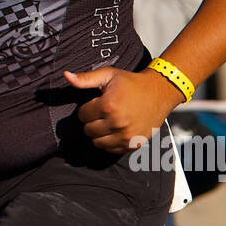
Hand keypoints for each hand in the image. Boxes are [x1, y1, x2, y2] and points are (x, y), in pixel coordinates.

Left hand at [63, 65, 182, 153]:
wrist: (159, 92)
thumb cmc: (131, 82)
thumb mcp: (108, 75)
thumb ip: (86, 78)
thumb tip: (66, 76)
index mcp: (108, 105)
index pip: (82, 115)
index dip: (87, 109)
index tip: (96, 104)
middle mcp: (117, 123)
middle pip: (88, 130)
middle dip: (91, 121)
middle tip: (102, 113)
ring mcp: (126, 136)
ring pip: (97, 143)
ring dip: (99, 134)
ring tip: (108, 122)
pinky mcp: (134, 144)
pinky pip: (111, 150)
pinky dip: (110, 142)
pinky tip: (116, 130)